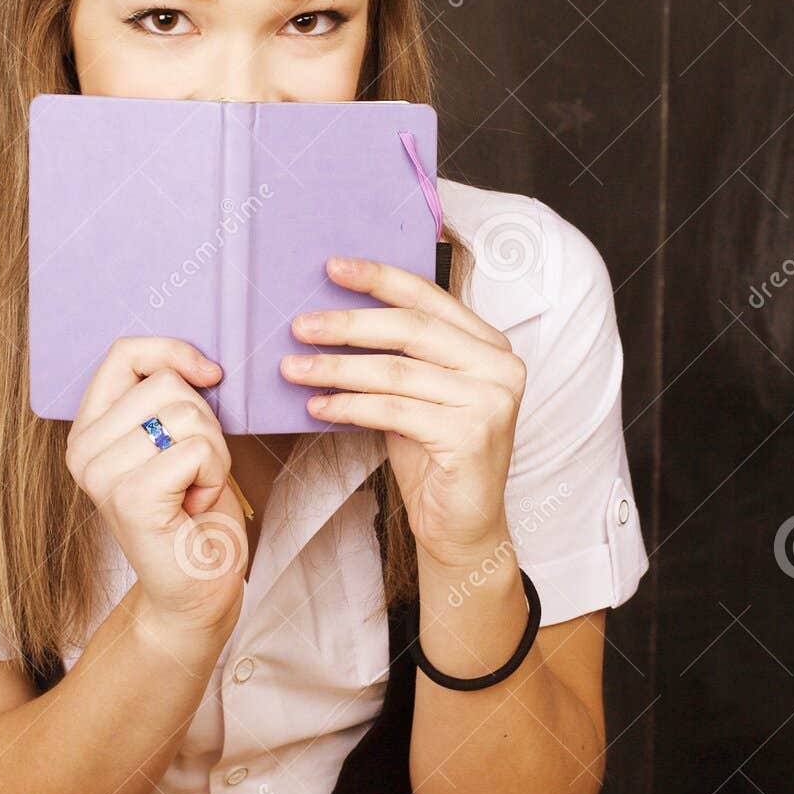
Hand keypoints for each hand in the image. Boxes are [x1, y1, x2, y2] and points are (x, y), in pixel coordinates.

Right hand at [65, 337, 245, 636]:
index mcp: (89, 430)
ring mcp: (102, 475)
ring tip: (194, 490)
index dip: (174, 352)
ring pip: (187, 415)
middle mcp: (84, 450)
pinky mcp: (131, 497)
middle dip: (205, 422)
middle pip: (167, 383)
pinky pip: (197, 449)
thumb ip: (169, 399)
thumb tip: (198, 363)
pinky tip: (196, 506)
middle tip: (194, 470)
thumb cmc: (193, 515)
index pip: (125, 353)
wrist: (195, 589)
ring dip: (213, 452)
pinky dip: (214, 475)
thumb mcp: (178, 440)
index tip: (209, 375)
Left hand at [279, 255, 524, 569]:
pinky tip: (318, 407)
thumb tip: (332, 319)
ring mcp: (491, 400)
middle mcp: (500, 366)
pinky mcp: (471, 434)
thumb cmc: (434, 457)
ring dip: (337, 368)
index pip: (429, 299)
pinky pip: (394, 410)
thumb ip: (399, 356)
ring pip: (397, 371)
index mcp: (489, 345)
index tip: (332, 268)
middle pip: (412, 330)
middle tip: (300, 325)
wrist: (461, 526)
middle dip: (348, 325)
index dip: (379, 279)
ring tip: (294, 369)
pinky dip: (349, 406)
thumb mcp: (417, 395)